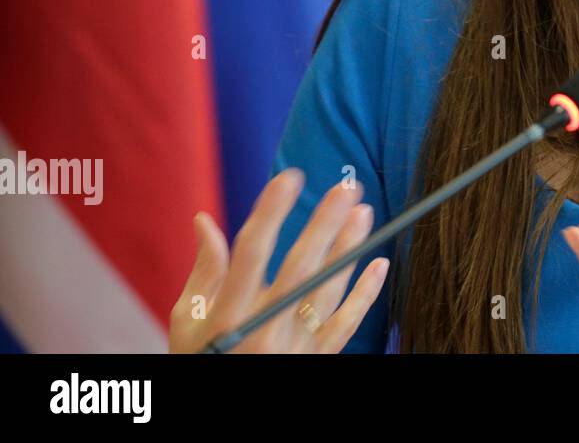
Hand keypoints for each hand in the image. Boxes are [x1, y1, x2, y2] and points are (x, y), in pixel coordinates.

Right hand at [169, 168, 389, 352]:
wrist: (217, 413)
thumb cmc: (201, 358)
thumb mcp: (187, 322)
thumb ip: (204, 271)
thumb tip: (203, 219)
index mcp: (227, 316)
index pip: (250, 255)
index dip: (270, 213)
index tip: (288, 177)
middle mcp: (263, 332)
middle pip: (300, 270)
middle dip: (324, 225)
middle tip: (347, 188)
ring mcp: (293, 349)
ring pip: (328, 293)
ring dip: (349, 251)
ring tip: (363, 213)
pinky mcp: (315, 361)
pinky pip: (346, 325)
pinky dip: (364, 295)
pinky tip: (379, 265)